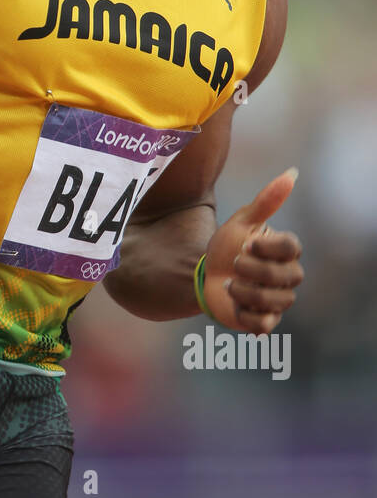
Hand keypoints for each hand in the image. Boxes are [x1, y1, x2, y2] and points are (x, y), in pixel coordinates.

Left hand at [202, 168, 302, 332]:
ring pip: (275, 301)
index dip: (269, 247)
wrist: (205, 275)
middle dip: (254, 270)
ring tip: (229, 284)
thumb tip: (292, 173)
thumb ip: (266, 201)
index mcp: (285, 251)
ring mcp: (278, 300)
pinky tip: (234, 304)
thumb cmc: (227, 246)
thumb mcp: (242, 222)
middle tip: (233, 263)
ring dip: (246, 291)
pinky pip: (264, 324)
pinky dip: (245, 315)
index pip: (292, 248)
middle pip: (287, 276)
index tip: (246, 243)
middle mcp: (288, 276)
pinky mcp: (265, 321)